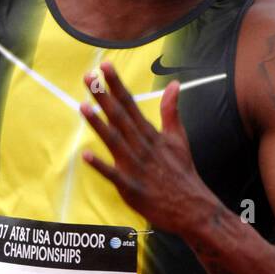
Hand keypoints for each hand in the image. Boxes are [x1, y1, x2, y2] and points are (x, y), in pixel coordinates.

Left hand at [79, 61, 210, 234]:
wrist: (191, 207)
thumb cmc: (181, 172)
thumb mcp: (179, 137)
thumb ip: (171, 110)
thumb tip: (174, 84)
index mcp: (151, 134)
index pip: (131, 104)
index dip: (117, 85)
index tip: (105, 66)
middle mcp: (142, 147)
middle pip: (120, 118)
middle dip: (104, 97)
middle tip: (89, 78)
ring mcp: (136, 167)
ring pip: (115, 142)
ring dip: (99, 125)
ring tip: (83, 107)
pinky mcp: (131, 188)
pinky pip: (113, 175)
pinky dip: (101, 166)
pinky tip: (86, 156)